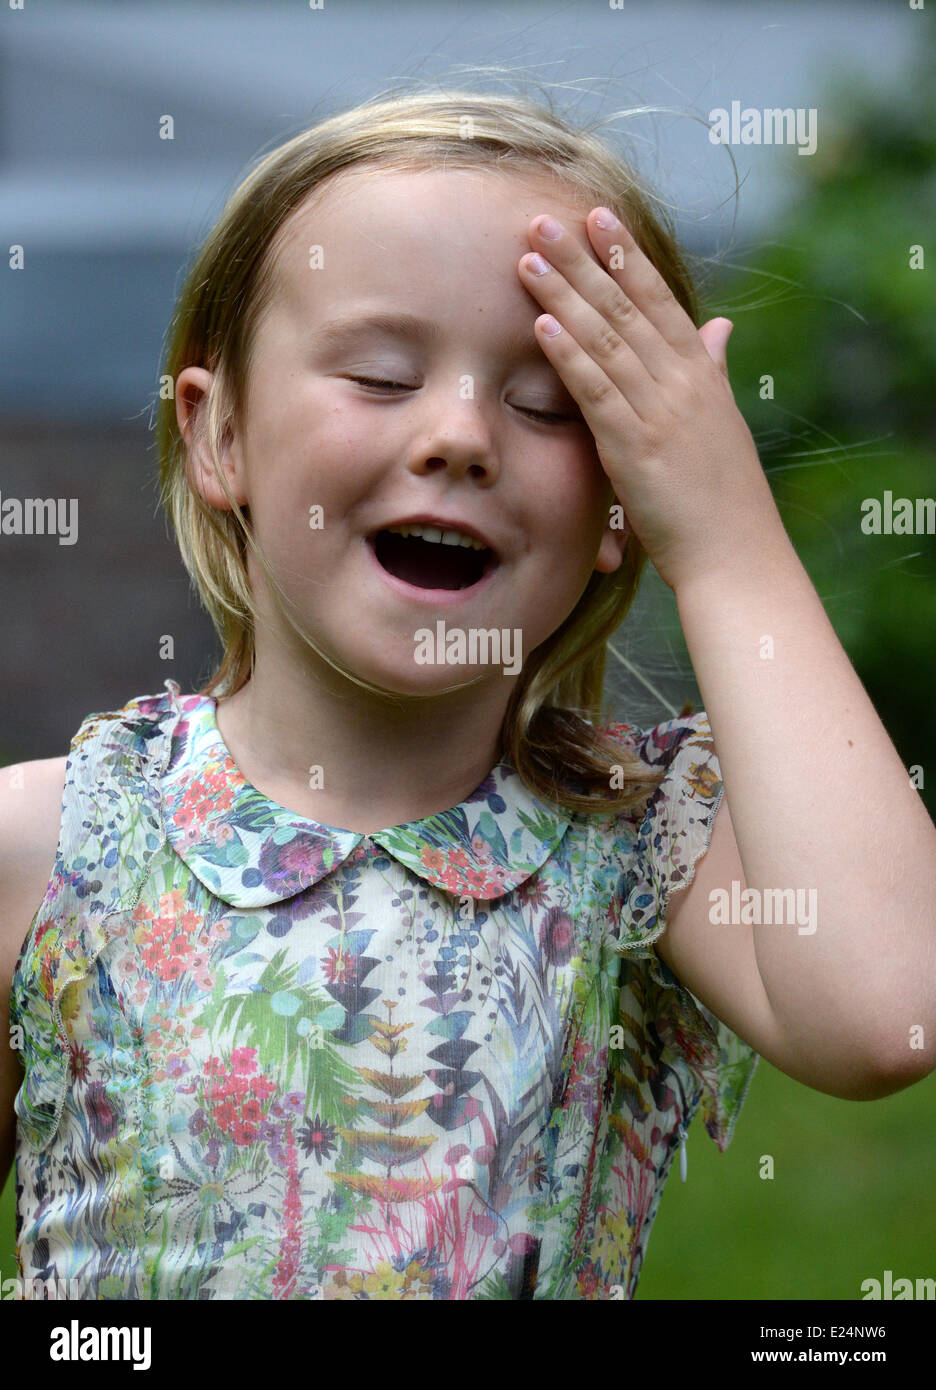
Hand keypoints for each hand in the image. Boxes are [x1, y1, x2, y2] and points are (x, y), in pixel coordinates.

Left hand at [517, 208, 783, 592]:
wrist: (737, 555)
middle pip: (627, 306)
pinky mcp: (635, 446)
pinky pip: (597, 391)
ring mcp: (660, 411)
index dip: (627, 256)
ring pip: (607, 339)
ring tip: (529, 257)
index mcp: (703, 374)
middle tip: (544, 219)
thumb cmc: (724, 498)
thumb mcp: (722, 422)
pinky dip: (569, 355)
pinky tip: (542, 325)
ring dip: (565, 295)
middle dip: (583, 259)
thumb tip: (720, 327)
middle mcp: (683, 382)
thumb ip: (713, 370)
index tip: (598, 218)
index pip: (660, 300)